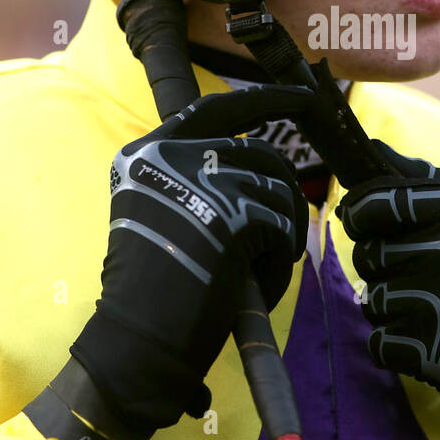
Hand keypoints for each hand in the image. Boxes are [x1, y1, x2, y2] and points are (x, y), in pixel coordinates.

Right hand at [66, 95, 307, 439]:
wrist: (138, 342)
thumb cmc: (151, 293)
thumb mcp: (158, 216)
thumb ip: (193, 181)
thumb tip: (257, 166)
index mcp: (146, 155)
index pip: (214, 110)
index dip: (263, 101)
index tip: (301, 97)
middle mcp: (168, 157)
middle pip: (258, 153)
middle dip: (281, 197)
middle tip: (280, 238)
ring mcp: (200, 182)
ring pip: (278, 191)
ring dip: (281, 235)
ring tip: (256, 271)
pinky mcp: (231, 215)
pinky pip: (282, 229)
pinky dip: (277, 264)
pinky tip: (250, 287)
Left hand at [337, 141, 439, 439]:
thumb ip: (426, 180)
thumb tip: (373, 148)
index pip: (374, 204)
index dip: (359, 215)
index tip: (364, 223)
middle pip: (368, 254)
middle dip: (385, 266)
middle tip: (422, 273)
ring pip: (371, 299)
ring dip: (393, 307)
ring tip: (436, 307)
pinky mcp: (431, 352)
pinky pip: (378, 342)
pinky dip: (398, 345)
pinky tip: (433, 339)